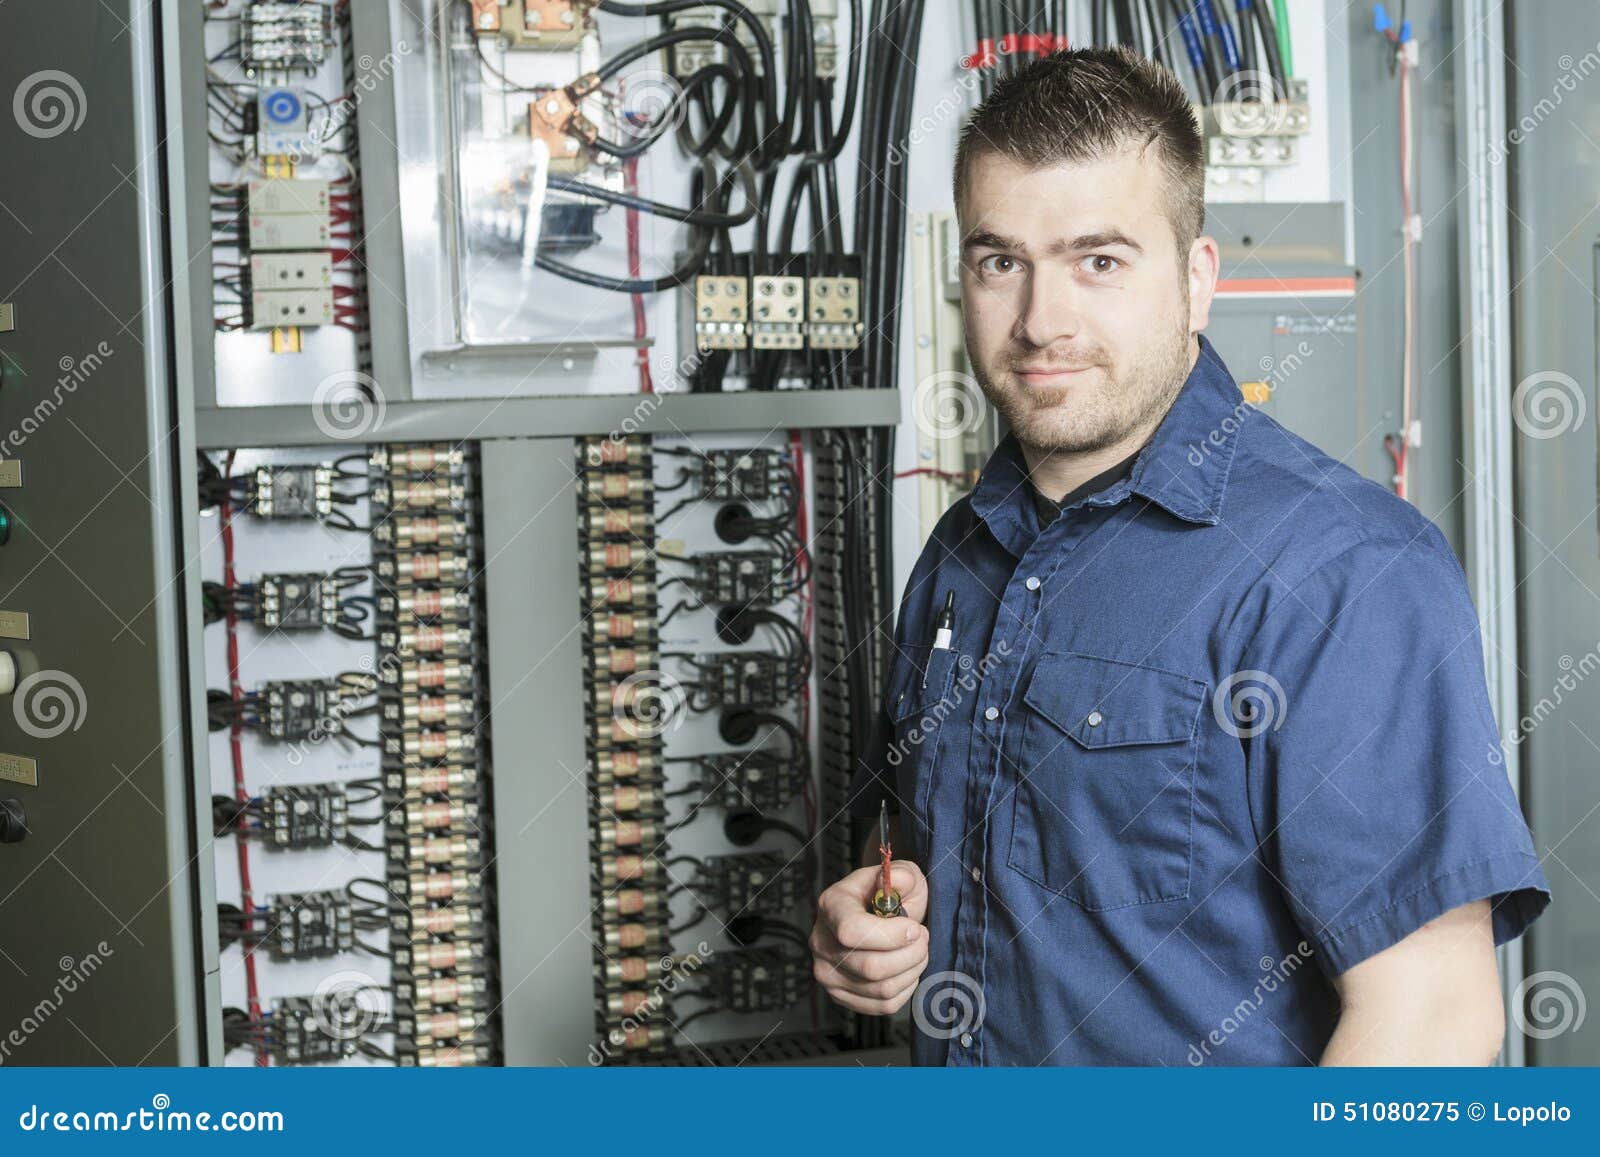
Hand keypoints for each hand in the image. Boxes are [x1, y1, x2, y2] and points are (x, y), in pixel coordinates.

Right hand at [810, 861, 928, 1014]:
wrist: (875, 913)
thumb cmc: (889, 894)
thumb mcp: (900, 874)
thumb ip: (904, 875)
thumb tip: (899, 884)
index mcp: (831, 906)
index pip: (852, 930)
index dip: (890, 935)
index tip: (914, 927)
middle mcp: (821, 942)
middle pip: (870, 967)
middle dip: (910, 954)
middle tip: (923, 938)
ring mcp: (828, 973)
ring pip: (881, 989)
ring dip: (912, 971)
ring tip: (918, 952)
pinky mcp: (842, 996)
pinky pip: (883, 1005)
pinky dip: (905, 989)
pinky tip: (907, 969)